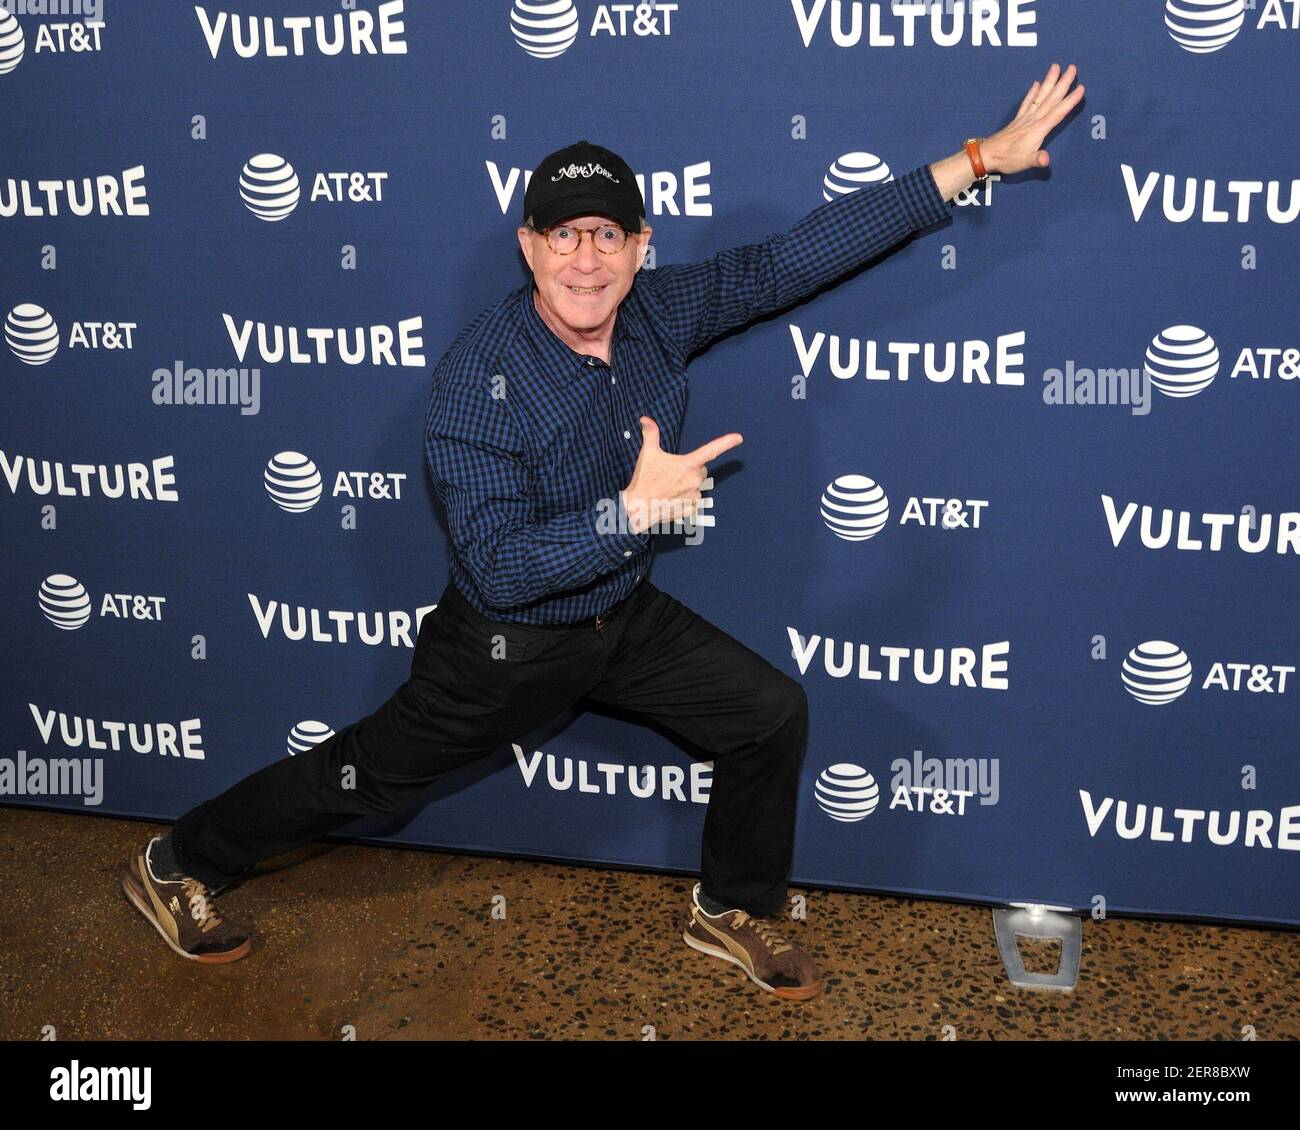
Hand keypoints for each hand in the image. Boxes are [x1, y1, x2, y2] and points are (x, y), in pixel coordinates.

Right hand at [622, 417, 741, 534]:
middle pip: (700, 468)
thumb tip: (645, 419)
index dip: (726, 443)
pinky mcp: (691, 508)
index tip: (739, 438)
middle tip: (671, 472)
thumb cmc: (644, 480)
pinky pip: (693, 500)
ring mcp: (694, 495)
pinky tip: (671, 498)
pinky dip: (684, 498)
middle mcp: (694, 480)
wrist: (639, 507)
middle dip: (690, 468)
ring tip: (668, 488)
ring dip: (686, 484)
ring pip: (696, 485)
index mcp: (687, 464)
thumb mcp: (647, 454)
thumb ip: (650, 434)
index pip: (711, 450)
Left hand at [982, 62, 1084, 174]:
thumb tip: (1046, 159)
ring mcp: (1025, 118)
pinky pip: (1027, 102)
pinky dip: (1032, 92)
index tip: (1081, 88)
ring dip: (1049, 81)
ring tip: (1055, 67)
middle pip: (1051, 98)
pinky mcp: (1018, 120)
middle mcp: (1033, 120)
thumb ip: (1037, 160)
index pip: (1058, 112)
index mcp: (1038, 129)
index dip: (1070, 101)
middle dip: (1063, 83)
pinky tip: (1036, 83)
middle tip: (1073, 68)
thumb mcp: (1025, 163)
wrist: (986, 156)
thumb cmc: (1007, 160)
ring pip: (1040, 96)